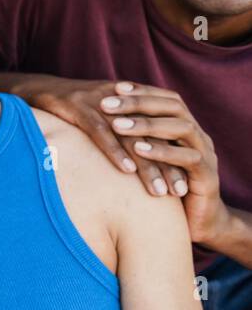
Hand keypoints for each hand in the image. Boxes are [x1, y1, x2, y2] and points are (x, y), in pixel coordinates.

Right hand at [22, 77, 190, 198]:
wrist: (35, 87)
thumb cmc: (69, 109)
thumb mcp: (101, 117)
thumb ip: (121, 133)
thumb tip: (138, 163)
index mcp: (131, 102)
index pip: (161, 133)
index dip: (173, 158)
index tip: (184, 185)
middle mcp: (121, 100)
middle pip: (152, 136)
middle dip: (167, 165)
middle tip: (179, 192)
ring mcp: (99, 102)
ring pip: (130, 138)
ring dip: (146, 165)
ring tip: (158, 191)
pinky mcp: (78, 106)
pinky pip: (100, 132)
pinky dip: (114, 151)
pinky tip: (126, 170)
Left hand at [97, 82, 231, 249]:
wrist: (199, 223)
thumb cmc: (165, 188)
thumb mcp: (148, 161)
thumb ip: (135, 141)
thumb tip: (102, 123)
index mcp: (185, 128)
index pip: (165, 99)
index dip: (142, 92)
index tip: (114, 87)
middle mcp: (198, 136)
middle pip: (173, 107)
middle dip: (139, 102)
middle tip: (106, 102)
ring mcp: (206, 154)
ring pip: (181, 128)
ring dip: (147, 125)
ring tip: (117, 124)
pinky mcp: (208, 177)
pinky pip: (188, 158)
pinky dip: (163, 152)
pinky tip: (138, 149)